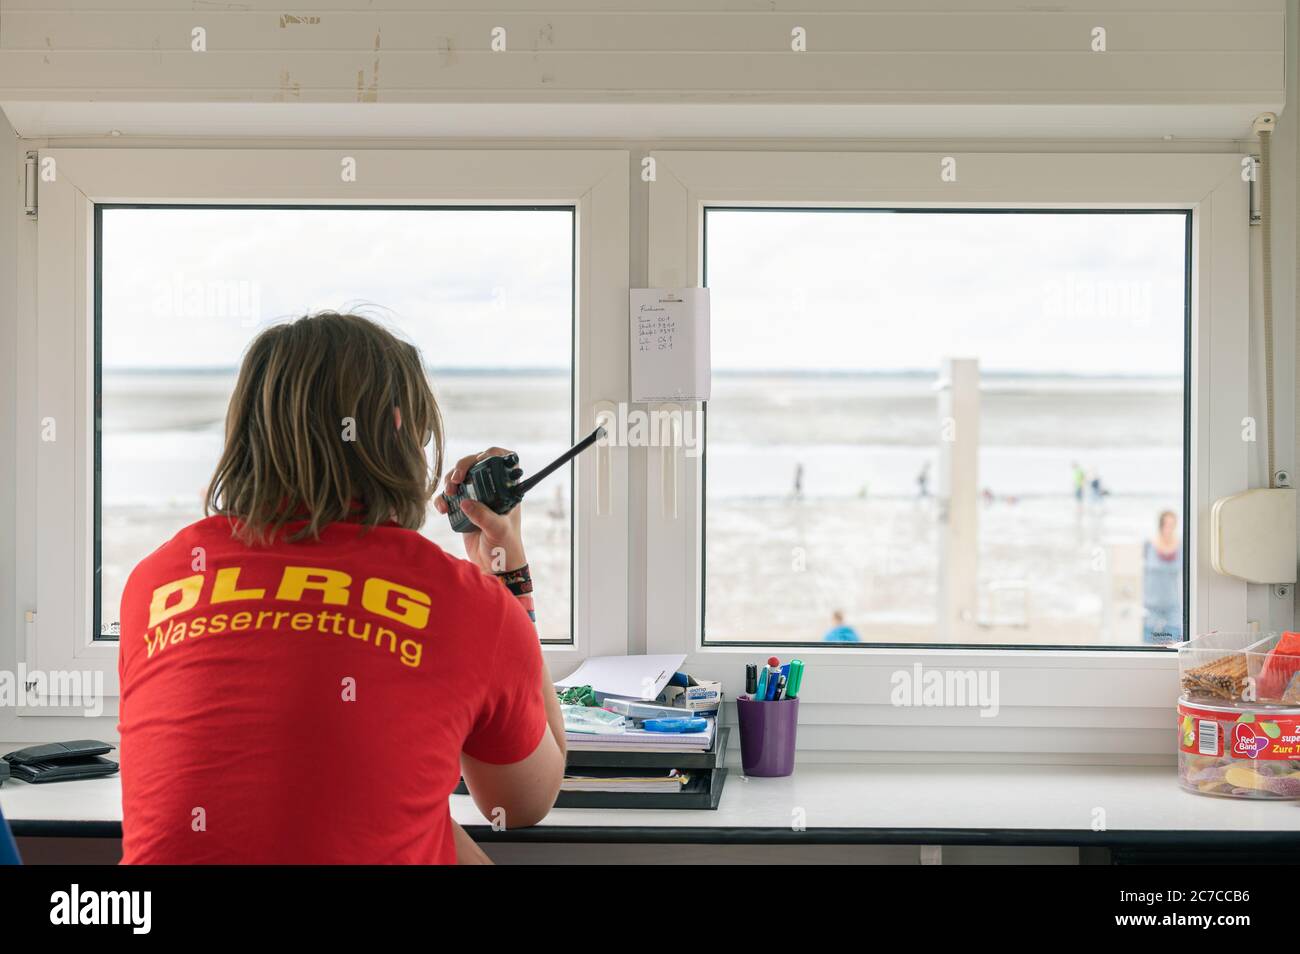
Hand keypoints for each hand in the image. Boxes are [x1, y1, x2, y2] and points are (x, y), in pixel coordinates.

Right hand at [434, 446, 527, 573]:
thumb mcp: (498, 530)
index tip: (477, 463)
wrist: (494, 566)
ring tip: (448, 496)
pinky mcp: (462, 509)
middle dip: (462, 468)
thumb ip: (484, 516)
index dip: (488, 455)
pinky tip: (442, 509)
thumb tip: (465, 502)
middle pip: (474, 464)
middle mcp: (491, 490)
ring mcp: (476, 498)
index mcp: (506, 490)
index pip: (500, 460)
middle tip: (456, 482)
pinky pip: (449, 496)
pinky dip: (442, 498)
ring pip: (459, 478)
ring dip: (450, 482)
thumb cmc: (504, 547)